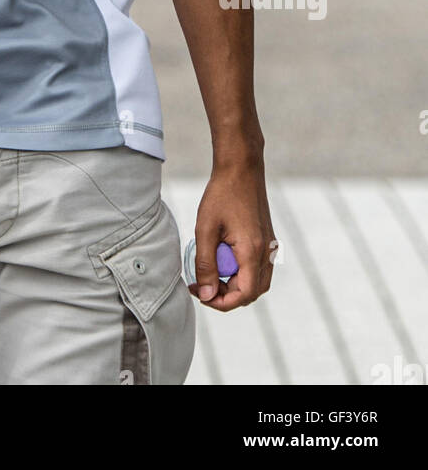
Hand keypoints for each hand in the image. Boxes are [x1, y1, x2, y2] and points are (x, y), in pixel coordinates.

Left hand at [189, 160, 274, 311]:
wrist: (241, 168)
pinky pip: (258, 267)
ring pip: (257, 281)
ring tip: (210, 271)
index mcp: (253, 252)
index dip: (222, 302)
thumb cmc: (221, 194)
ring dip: (234, 284)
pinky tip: (221, 257)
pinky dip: (241, 271)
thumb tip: (205, 293)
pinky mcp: (267, 239)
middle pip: (252, 292)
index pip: (244, 295)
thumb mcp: (205, 229)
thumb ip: (205, 264)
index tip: (200, 293)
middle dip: (227, 295)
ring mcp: (270, 246)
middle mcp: (267, 253)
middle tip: (202, 283)